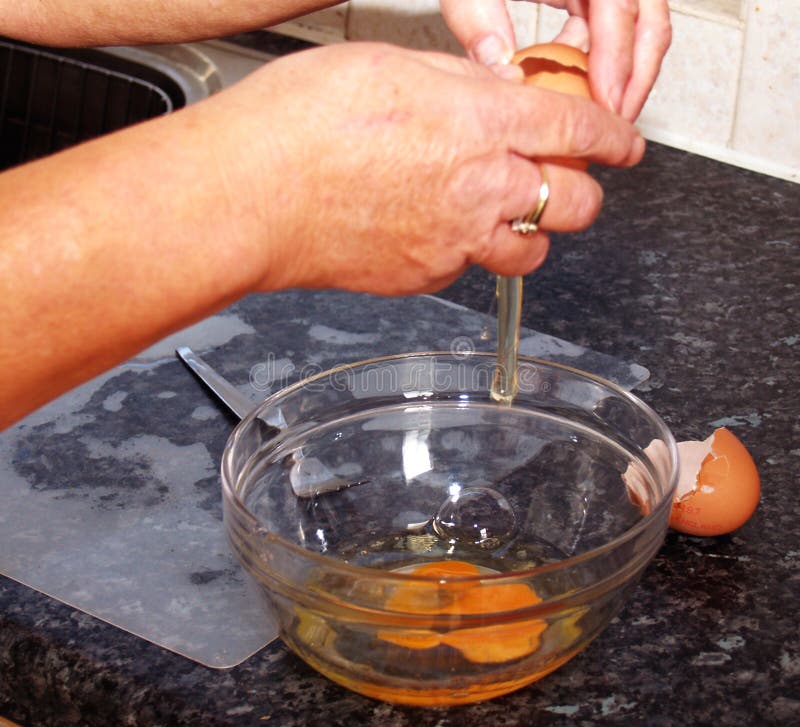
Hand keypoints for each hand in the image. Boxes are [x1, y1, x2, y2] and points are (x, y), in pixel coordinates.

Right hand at [223, 43, 644, 295]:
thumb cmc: (298, 124)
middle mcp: (480, 189)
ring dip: (531, 232)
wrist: (249, 196)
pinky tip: (435, 228)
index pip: (576, 130)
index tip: (626, 146)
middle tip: (567, 182)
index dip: (613, 138)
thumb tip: (489, 93)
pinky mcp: (424, 277)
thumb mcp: (390, 66)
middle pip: (575, 206)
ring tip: (501, 214)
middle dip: (583, 193)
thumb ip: (457, 84)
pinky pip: (469, 268)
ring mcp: (454, 243)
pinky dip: (469, 251)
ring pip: (531, 253)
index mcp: (479, 122)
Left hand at [440, 0, 671, 120]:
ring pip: (642, 22)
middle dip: (636, 75)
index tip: (606, 105)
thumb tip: (503, 73)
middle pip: (647, 15)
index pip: (620, 4)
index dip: (618, 60)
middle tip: (614, 123)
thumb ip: (480, 25)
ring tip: (606, 115)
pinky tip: (588, 90)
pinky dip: (609, 59)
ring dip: (629, 72)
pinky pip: (618, 24)